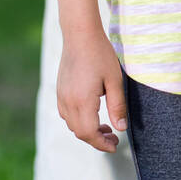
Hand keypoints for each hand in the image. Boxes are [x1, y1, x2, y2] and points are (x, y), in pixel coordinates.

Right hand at [57, 29, 127, 152]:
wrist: (80, 34)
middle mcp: (68, 102)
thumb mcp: (114, 80)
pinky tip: (91, 112)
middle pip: (80, 132)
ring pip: (72, 125)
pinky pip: (66, 114)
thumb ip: (117, 106)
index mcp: (82, 101)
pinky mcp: (60, 90)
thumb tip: (121, 128)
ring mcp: (61, 96)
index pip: (90, 133)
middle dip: (96, 139)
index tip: (115, 145)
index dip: (102, 144)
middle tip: (113, 136)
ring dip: (87, 130)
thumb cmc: (100, 54)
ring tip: (105, 126)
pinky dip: (78, 120)